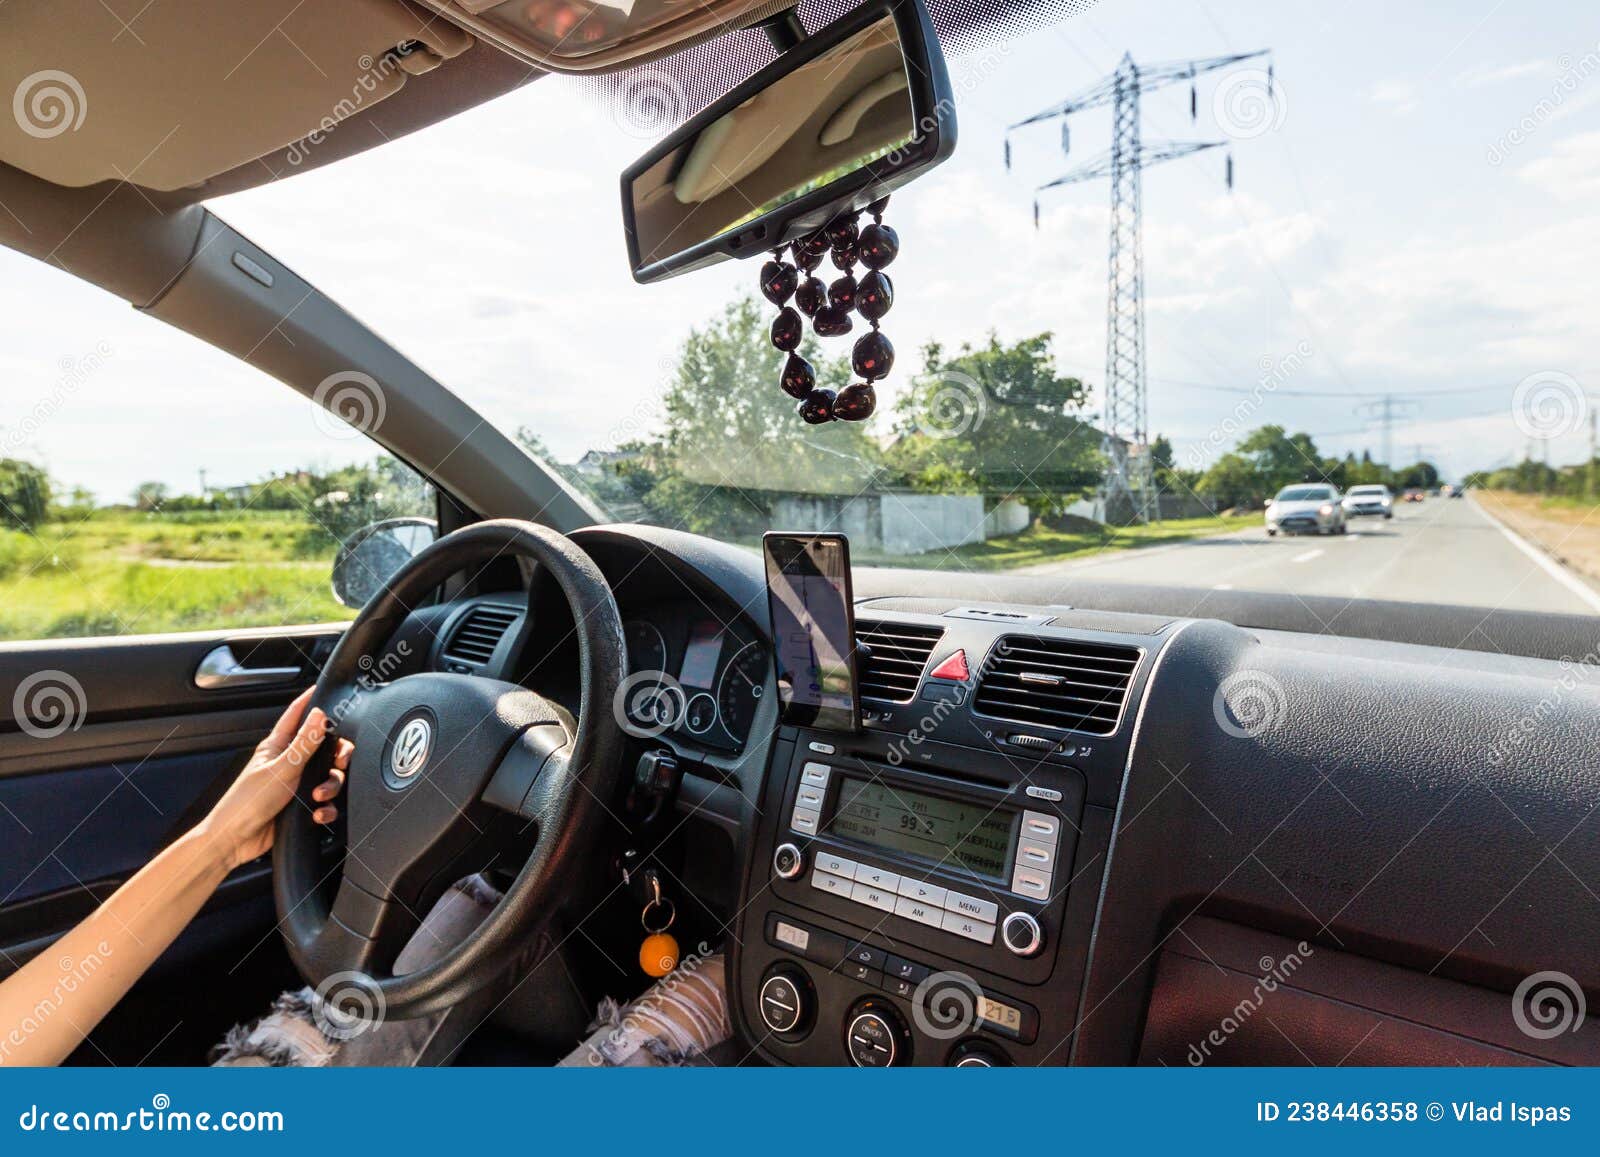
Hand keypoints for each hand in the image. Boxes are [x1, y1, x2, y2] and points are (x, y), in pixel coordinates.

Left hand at [200, 687, 350, 871]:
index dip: (310, 700)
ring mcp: (295, 784)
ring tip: (319, 797)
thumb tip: (319, 715)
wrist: (235, 841)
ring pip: (328, 776)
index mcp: (278, 747)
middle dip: (336, 757)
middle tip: (340, 762)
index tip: (322, 687)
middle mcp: (288, 762)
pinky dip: (327, 808)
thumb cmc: (246, 804)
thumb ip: (304, 743)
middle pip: (323, 748)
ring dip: (330, 787)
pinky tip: (319, 814)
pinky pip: (325, 802)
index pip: (296, 715)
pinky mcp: (300, 805)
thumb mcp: (281, 769)